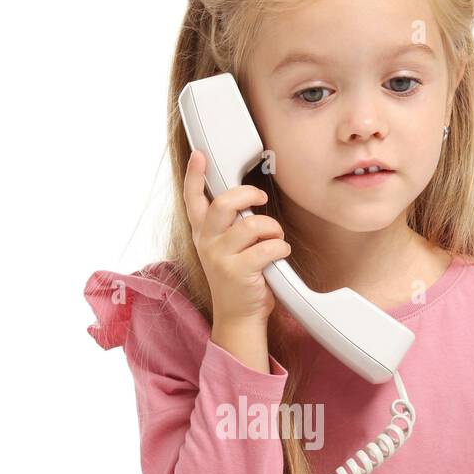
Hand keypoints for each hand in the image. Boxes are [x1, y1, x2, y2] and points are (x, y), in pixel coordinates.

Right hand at [183, 149, 290, 324]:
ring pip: (251, 224)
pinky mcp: (238, 272)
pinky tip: (280, 254)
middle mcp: (207, 243)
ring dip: (272, 228)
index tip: (199, 156)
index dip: (194, 175)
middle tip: (260, 198)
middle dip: (248, 194)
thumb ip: (228, 225)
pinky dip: (281, 247)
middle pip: (223, 203)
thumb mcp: (224, 249)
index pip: (192, 199)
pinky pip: (268, 247)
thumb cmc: (238, 280)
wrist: (238, 317)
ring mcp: (220, 257)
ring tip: (276, 236)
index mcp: (203, 234)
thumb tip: (245, 199)